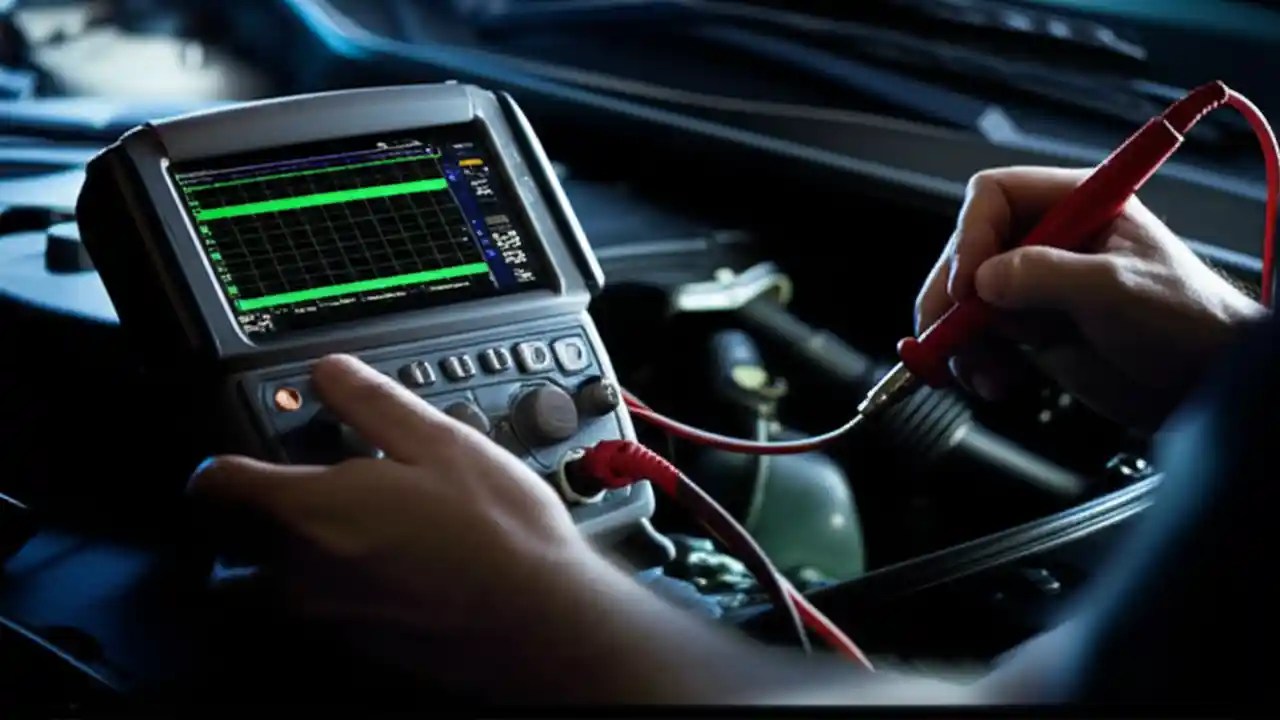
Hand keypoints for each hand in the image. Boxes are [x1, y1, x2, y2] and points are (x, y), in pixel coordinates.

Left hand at [184, 354, 802, 702]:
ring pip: (282, 572)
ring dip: (308, 542)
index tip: (250, 446)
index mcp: (311, 512)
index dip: (225, 458)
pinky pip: (325, 601)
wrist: (541, 625)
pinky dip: (345, 575)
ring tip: (377, 517)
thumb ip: (371, 403)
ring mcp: (329, 615)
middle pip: (243, 533)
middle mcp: (303, 572)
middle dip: (268, 503)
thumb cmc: (499, 536)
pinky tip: (404, 556)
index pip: (218, 484)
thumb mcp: (441, 442)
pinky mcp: (358, 643)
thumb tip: (330, 372)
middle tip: (327, 476)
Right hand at [916, 166, 1266, 429]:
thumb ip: (1048, 276)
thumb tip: (984, 280)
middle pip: (967, 251)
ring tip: (975, 372)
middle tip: (941, 336)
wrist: (1203, 384)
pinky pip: (978, 339)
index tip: (969, 285)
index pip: (996, 196)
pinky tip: (996, 383)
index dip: (971, 235)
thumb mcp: (1117, 288)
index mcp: (1076, 204)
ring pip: (964, 300)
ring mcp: (1035, 287)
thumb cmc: (1187, 320)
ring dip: (957, 339)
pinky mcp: (1029, 330)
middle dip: (949, 297)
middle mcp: (1048, 239)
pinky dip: (973, 363)